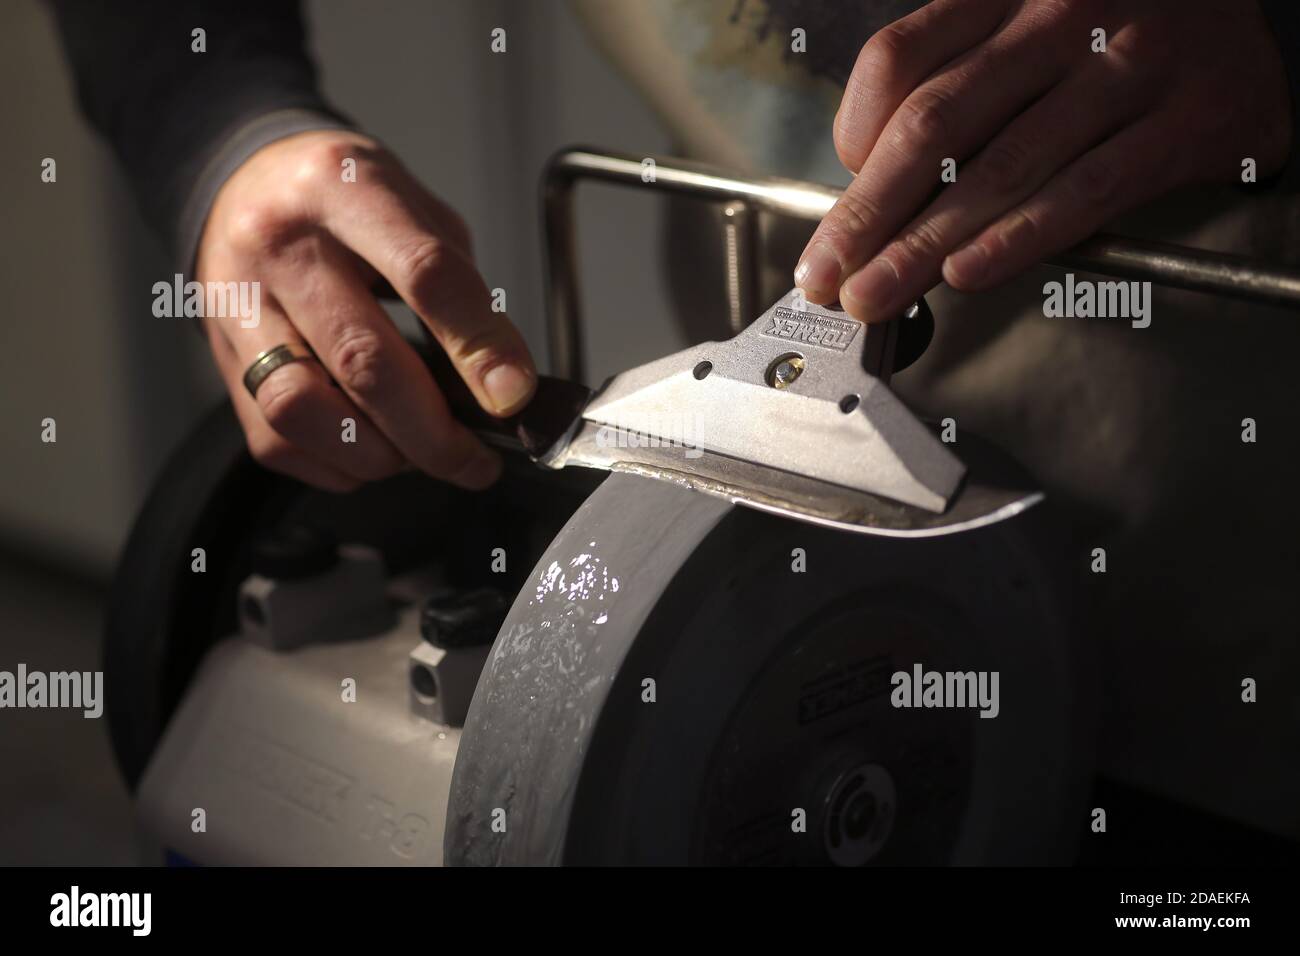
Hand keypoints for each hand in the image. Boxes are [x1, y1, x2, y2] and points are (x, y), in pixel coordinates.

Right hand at [196, 129, 535, 491]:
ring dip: (378, 455)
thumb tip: (503, 385)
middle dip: (434, 433)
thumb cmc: (345, 200)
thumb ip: (461, 288)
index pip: (422, 274)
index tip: (513, 396)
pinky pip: (275, 440)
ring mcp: (238, 305)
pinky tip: (370, 451)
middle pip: (362, 360)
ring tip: (418, 455)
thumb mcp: (415, 208)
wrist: (244, 183)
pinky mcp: (221, 359)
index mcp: (344, 189)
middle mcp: (280, 244)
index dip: (477, 345)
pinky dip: (336, 465)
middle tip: (476, 460)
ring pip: (304, 409)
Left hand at [796, 0, 1291, 319]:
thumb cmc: (1113, 29)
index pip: (899, 59)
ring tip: (877, 294)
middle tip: (827, 278)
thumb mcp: (1025, 23)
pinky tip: (969, 272)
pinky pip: (1086, 190)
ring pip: (1002, 167)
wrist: (1242, 18)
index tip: (833, 209)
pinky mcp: (1186, 120)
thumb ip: (954, 81)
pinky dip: (1020, 238)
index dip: (851, 137)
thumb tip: (873, 180)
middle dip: (868, 215)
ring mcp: (1126, 64)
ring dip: (924, 245)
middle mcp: (1059, 16)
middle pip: (936, 125)